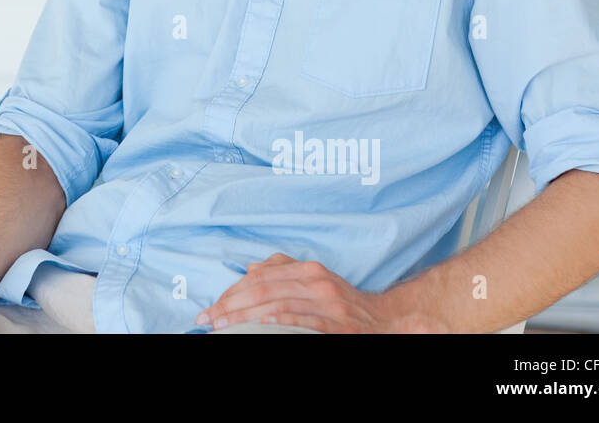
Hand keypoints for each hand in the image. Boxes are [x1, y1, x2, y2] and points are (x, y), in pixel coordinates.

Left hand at [193, 253, 448, 332]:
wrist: (391, 322)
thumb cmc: (347, 305)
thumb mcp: (318, 282)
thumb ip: (286, 272)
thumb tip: (251, 269)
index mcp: (310, 270)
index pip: (259, 278)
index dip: (231, 293)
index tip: (210, 309)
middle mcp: (318, 283)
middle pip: (262, 290)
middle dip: (229, 306)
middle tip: (207, 321)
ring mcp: (329, 306)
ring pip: (275, 306)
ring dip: (242, 318)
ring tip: (221, 328)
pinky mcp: (337, 327)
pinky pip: (298, 323)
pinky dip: (272, 325)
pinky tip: (253, 329)